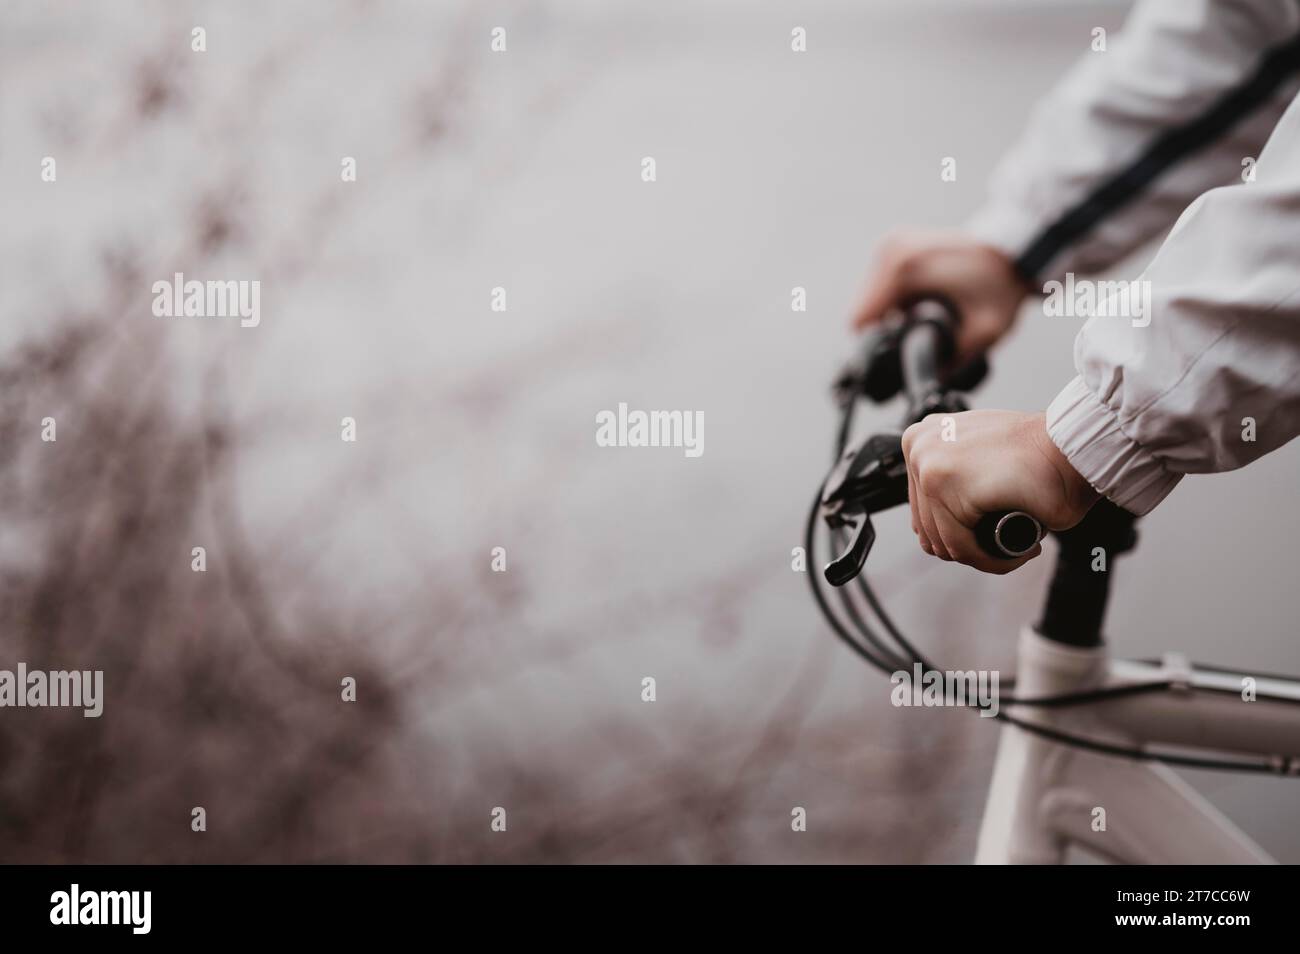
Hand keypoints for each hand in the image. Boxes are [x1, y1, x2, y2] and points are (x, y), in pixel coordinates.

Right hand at [853, 230, 1029, 362]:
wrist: (1016, 249)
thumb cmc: (1002, 286)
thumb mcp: (984, 332)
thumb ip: (951, 363)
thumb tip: (923, 389)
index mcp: (902, 267)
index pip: (860, 322)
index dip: (878, 347)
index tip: (904, 353)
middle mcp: (890, 249)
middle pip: (862, 312)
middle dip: (885, 332)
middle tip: (921, 335)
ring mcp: (891, 243)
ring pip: (868, 301)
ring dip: (889, 317)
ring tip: (924, 317)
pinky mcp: (895, 245)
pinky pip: (879, 287)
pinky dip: (894, 302)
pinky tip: (921, 303)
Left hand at [902, 410, 1098, 573]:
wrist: (1073, 444)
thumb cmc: (1041, 453)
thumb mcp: (986, 454)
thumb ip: (958, 473)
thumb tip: (945, 510)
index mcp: (922, 438)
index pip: (924, 507)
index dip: (960, 532)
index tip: (993, 535)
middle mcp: (917, 446)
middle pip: (930, 525)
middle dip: (972, 546)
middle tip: (1013, 544)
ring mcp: (925, 464)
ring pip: (945, 540)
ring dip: (984, 555)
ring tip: (1021, 548)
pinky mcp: (941, 484)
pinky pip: (961, 547)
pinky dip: (991, 560)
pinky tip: (1021, 553)